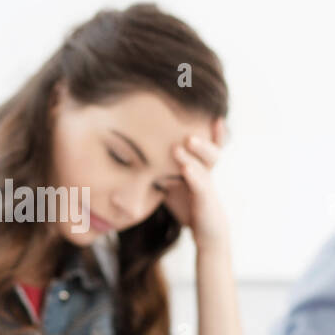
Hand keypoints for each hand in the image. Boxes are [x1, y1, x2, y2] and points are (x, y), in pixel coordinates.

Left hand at [162, 118, 230, 247]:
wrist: (206, 229)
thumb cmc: (186, 201)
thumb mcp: (169, 179)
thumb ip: (155, 165)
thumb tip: (126, 152)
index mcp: (198, 161)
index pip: (200, 138)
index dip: (198, 123)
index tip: (193, 105)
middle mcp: (206, 168)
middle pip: (208, 144)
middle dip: (199, 130)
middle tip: (185, 118)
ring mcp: (208, 183)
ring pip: (208, 162)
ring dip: (198, 150)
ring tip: (187, 141)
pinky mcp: (206, 200)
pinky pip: (202, 186)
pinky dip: (194, 176)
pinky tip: (185, 169)